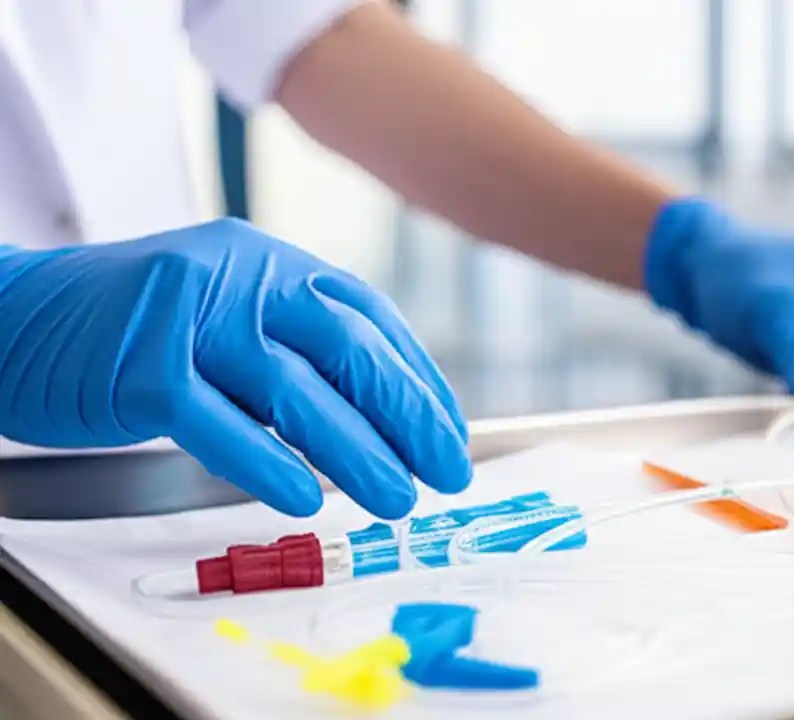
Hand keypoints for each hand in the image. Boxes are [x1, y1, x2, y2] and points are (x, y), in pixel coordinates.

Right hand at [0, 219, 469, 517]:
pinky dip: (270, 464)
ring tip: (396, 497)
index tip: (449, 431)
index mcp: (266, 262)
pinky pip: (221, 424)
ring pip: (296, 390)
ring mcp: (187, 318)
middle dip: (408, 416)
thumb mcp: (223, 314)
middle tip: (445, 470)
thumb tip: (379, 417)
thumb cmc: (126, 328)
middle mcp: (236, 277)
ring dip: (357, 451)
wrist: (10, 318)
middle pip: (348, 348)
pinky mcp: (140, 368)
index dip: (418, 377)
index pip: (368, 317)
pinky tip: (307, 497)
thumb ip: (290, 349)